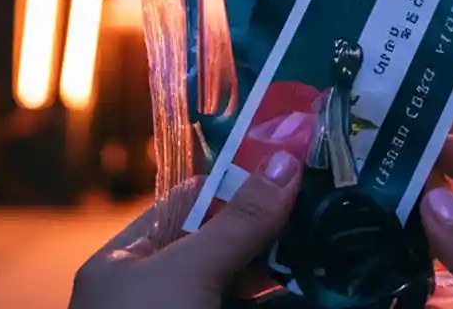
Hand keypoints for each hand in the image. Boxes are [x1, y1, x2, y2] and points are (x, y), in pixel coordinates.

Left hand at [70, 151, 301, 308]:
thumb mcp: (185, 272)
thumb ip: (235, 223)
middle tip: (320, 209)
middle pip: (220, 245)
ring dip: (282, 268)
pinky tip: (314, 285)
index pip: (187, 204)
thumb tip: (286, 159)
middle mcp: (153, 289)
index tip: (289, 167)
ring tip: (327, 244)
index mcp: (125, 261)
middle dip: (267, 231)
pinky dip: (284, 296)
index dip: (236, 185)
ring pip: (241, 282)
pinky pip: (252, 307)